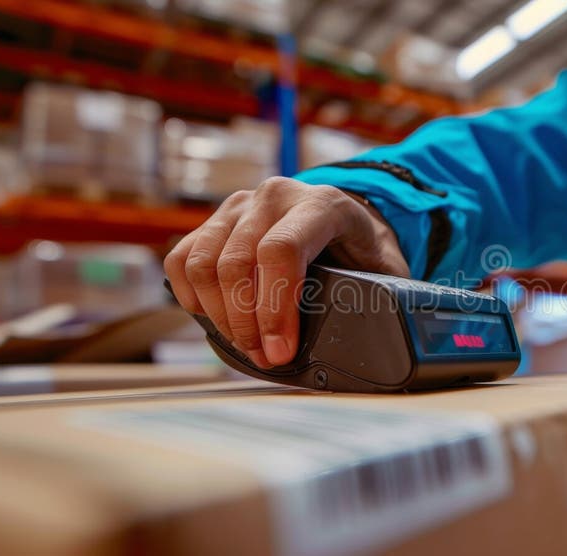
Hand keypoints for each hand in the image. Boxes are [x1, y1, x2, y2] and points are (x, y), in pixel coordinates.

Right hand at [165, 177, 409, 367]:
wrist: (344, 218)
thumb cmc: (363, 250)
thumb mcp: (384, 270)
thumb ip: (376, 298)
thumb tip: (365, 347)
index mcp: (322, 205)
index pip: (282, 250)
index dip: (275, 308)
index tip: (280, 350)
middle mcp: (275, 197)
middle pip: (237, 263)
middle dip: (248, 323)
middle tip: (266, 357)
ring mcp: (239, 206)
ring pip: (204, 263)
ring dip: (221, 316)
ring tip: (247, 345)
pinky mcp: (215, 222)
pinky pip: (183, 260)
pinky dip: (192, 298)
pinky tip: (218, 320)